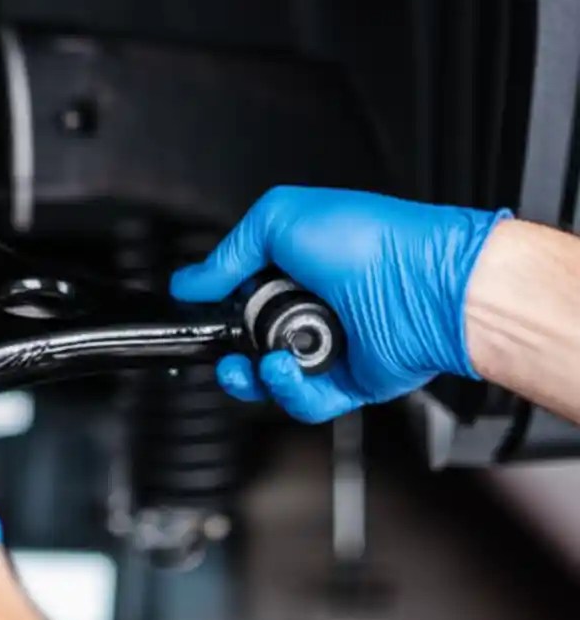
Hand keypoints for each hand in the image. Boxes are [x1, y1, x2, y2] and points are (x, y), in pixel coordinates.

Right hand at [171, 186, 509, 422]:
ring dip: (252, 376)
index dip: (217, 307)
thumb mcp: (278, 218)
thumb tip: (190, 282)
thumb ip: (226, 254)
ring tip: (252, 364)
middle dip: (226, 351)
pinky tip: (283, 369)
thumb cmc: (372, 241)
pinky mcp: (349, 382)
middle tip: (220, 348)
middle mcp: (313, 307)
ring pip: (271, 379)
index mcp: (296, 266)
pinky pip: (304, 400)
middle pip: (249, 344)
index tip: (201, 313)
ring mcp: (330, 346)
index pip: (240, 295)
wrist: (428, 284)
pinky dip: (287, 390)